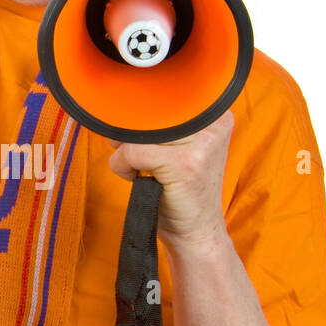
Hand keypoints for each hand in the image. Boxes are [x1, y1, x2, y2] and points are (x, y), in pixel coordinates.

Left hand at [108, 111, 234, 250]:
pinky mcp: (184, 163)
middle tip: (139, 157)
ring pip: (135, 130)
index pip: (157, 92)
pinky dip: (123, 167)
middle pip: (144, 109)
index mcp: (212, 111)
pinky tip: (140, 179)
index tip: (139, 133)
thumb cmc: (178, 188)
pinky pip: (130, 152)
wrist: (196, 233)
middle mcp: (212, 122)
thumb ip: (155, 120)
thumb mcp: (175, 145)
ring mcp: (201, 142)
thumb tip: (113, 102)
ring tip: (144, 169)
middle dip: (129, 133)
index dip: (138, 112)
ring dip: (126, 152)